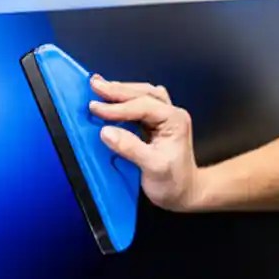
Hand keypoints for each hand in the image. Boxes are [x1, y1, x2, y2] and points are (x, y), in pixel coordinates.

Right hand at [88, 74, 202, 211]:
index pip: (143, 106)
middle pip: (142, 93)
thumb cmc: (174, 183)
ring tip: (100, 86)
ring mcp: (164, 118)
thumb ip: (130, 148)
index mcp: (174, 120)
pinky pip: (139, 104)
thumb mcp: (153, 167)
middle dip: (116, 89)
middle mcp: (171, 114)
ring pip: (142, 95)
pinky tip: (112, 98)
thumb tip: (106, 132)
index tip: (95, 108)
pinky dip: (124, 100)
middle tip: (94, 84)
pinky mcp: (155, 124)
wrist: (185, 194)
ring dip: (121, 91)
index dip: (117, 107)